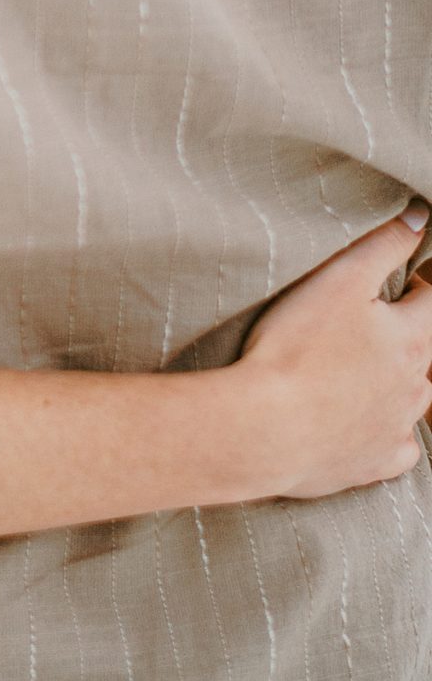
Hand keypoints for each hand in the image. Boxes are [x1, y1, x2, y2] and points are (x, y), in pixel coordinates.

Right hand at [240, 206, 431, 498]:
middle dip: (408, 334)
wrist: (264, 427)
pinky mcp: (377, 462)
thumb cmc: (295, 348)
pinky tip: (366, 423)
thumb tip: (418, 218)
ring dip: (398, 382)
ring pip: (417, 400)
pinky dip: (389, 432)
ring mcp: (398, 426)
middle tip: (373, 324)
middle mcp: (415, 384)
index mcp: (410, 338)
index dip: (421, 283)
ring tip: (359, 371)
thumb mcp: (337, 279)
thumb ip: (382, 245)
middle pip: (427, 352)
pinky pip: (401, 447)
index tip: (406, 280)